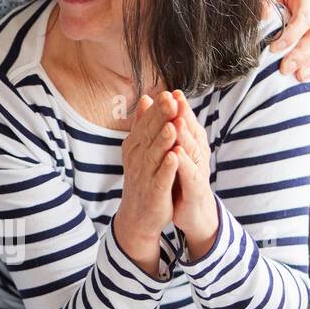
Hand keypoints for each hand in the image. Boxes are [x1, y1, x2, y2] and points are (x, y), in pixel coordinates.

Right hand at [112, 91, 180, 275]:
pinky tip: (174, 156)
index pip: (147, 123)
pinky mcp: (154, 192)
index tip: (168, 92)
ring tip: (172, 124)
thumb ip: (144, 124)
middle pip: (150, 134)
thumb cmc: (143, 178)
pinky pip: (160, 178)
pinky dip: (167, 167)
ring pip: (154, 155)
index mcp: (135, 145)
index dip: (157, 109)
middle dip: (160, 118)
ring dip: (163, 140)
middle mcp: (138, 158)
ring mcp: (145, 176)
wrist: (138, 215)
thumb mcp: (141, 148)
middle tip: (169, 100)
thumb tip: (145, 98)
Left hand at [167, 89, 218, 258]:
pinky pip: (190, 174)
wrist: (192, 212)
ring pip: (192, 150)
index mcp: (192, 145)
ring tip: (175, 121)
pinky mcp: (196, 189)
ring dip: (184, 135)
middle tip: (175, 98)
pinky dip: (183, 163)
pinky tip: (176, 154)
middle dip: (183, 114)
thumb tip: (160, 107)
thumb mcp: (174, 153)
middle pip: (191, 131)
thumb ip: (170, 131)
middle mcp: (199, 154)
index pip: (186, 123)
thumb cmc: (182, 179)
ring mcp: (199, 171)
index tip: (171, 91)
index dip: (180, 107)